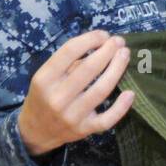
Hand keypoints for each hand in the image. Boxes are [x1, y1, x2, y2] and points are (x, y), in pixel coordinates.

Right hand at [18, 30, 134, 157]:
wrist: (35, 131)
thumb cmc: (44, 96)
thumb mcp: (46, 77)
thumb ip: (68, 62)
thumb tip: (99, 44)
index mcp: (44, 79)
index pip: (69, 51)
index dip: (90, 39)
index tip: (104, 35)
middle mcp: (57, 97)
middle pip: (88, 69)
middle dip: (107, 51)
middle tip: (119, 42)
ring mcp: (71, 115)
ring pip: (100, 91)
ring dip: (116, 70)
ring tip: (125, 55)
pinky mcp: (84, 129)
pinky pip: (106, 119)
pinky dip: (120, 107)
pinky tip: (130, 93)